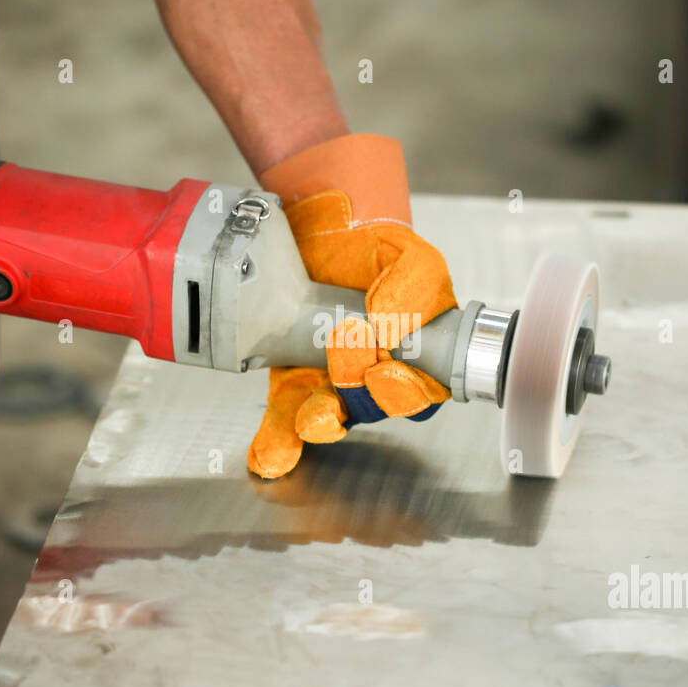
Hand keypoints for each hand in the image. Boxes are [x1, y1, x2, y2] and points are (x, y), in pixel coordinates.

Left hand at [246, 134, 457, 477]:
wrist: (322, 231)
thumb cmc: (377, 252)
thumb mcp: (412, 257)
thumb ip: (419, 286)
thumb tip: (392, 323)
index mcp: (415, 360)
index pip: (419, 394)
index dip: (404, 391)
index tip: (386, 369)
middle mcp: (372, 380)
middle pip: (371, 411)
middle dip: (358, 395)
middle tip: (344, 355)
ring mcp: (330, 385)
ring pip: (328, 421)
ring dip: (317, 424)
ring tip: (308, 415)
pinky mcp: (289, 383)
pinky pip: (284, 421)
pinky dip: (276, 442)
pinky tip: (268, 455)